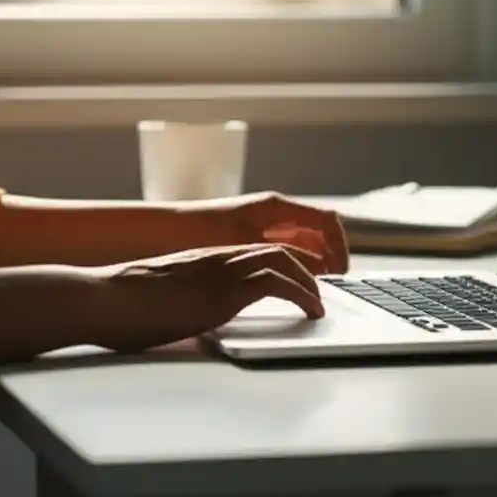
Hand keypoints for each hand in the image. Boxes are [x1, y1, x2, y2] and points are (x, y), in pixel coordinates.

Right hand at [94, 243, 326, 352]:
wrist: (100, 298)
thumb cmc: (117, 305)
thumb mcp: (158, 297)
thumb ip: (180, 301)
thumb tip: (183, 321)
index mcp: (201, 258)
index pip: (253, 251)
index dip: (281, 265)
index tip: (298, 281)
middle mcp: (216, 258)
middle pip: (275, 250)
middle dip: (305, 269)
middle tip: (319, 291)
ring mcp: (221, 272)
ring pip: (283, 261)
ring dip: (310, 283)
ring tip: (319, 305)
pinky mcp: (223, 292)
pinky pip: (277, 284)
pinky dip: (302, 296)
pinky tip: (311, 313)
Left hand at [178, 192, 349, 273]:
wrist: (153, 232)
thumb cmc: (195, 232)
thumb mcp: (245, 245)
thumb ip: (281, 255)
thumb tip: (314, 269)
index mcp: (276, 207)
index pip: (328, 222)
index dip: (341, 248)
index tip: (343, 273)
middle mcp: (271, 212)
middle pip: (318, 232)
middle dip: (331, 258)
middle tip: (334, 285)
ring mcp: (260, 225)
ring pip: (302, 243)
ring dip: (314, 263)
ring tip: (315, 289)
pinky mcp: (248, 239)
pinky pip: (283, 251)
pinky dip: (294, 266)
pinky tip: (289, 286)